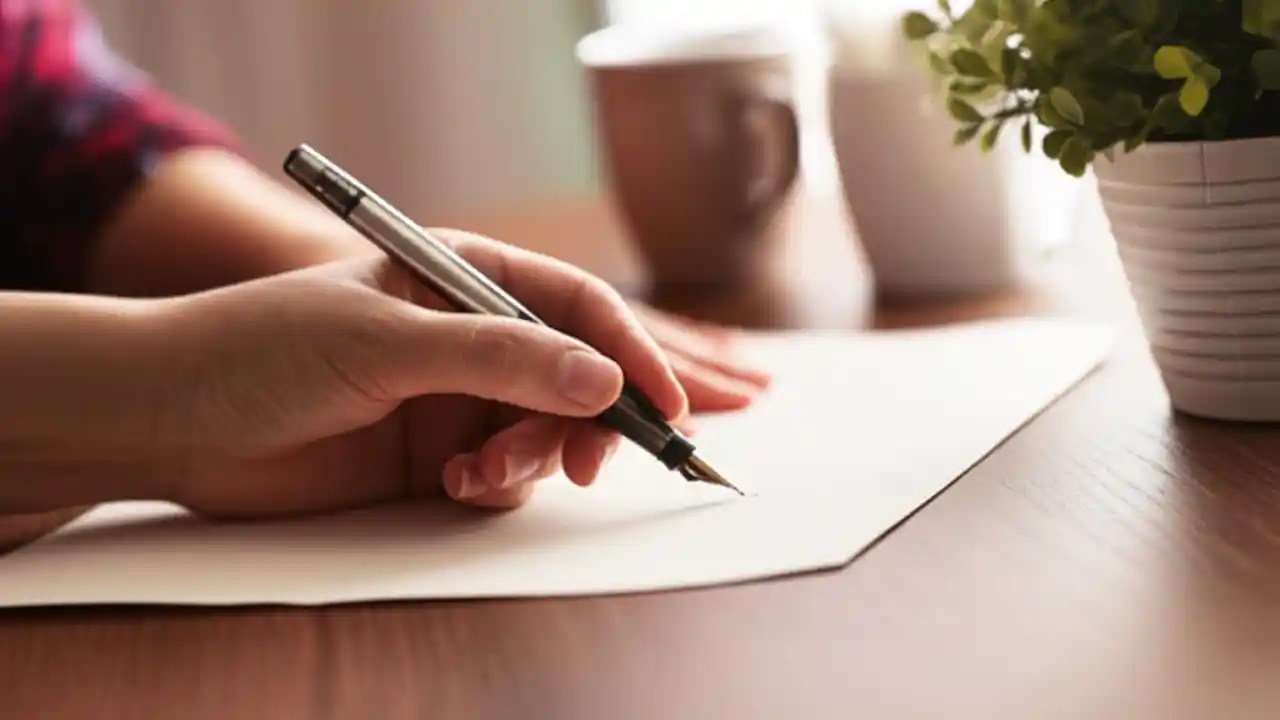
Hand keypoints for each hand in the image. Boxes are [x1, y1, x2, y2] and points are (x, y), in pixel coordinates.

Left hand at [159, 231, 767, 517]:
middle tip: (580, 463)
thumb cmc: (262, 349)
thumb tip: (604, 381)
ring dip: (531, 458)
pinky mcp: (436, 458)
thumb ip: (498, 358)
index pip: (576, 306)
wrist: (171, 420)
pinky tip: (450, 486)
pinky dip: (494, 486)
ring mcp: (455, 398)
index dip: (629, 352)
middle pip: (576, 375)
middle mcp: (471, 335)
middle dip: (588, 420)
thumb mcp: (386, 341)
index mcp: (464, 274)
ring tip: (478, 474)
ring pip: (545, 432)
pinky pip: (505, 476)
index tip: (665, 405)